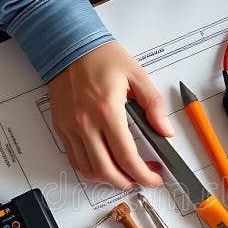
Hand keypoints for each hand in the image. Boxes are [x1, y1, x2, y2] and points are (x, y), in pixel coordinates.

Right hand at [48, 41, 171, 187]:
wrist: (69, 45)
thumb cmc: (101, 56)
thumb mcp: (137, 75)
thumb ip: (154, 105)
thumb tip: (165, 130)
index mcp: (107, 111)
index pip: (127, 157)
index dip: (143, 174)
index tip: (154, 176)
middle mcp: (86, 123)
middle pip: (106, 171)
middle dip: (127, 182)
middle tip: (142, 178)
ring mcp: (71, 127)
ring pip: (88, 170)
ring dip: (108, 179)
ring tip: (124, 173)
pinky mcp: (61, 127)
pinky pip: (75, 159)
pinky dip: (91, 168)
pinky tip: (104, 163)